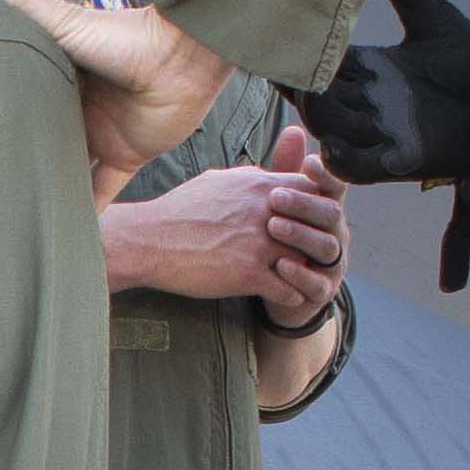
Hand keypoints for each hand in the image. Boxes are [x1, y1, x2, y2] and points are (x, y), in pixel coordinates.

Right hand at [0, 0, 227, 199]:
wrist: (182, 59)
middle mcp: (77, 107)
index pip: (22, 100)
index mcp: (58, 76)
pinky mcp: (126, 155)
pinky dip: (90, 212)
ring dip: (50, 187)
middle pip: (43, 138)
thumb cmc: (126, 35)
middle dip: (19, 158)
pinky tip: (68, 234)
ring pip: (68, 168)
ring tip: (13, 216)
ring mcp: (101, 133)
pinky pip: (104, 189)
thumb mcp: (64, 21)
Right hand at [108, 129, 350, 314]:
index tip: (312, 223)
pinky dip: (292, 295)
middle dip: (319, 241)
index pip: (314, 192)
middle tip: (316, 254)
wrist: (150, 240)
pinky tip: (286, 295)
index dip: (317, 209)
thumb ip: (250, 178)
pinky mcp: (249, 274)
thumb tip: (266, 175)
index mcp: (261, 187)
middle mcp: (267, 213)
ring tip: (306, 278)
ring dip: (309, 271)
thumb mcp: (218, 180)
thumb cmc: (179, 210)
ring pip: (308, 260)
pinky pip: (289, 290)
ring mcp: (260, 245)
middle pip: (318, 227)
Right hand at [294, 0, 469, 185]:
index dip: (295, 49)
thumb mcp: (434, 19)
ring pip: (328, 126)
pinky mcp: (396, 162)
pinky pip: (355, 167)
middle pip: (314, 93)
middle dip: (296, 80)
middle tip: (281, 60)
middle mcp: (364, 102)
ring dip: (316, 111)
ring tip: (310, 91)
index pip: (318, 59)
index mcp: (366, 69)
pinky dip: (340, 158)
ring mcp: (377, 134)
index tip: (274, 28)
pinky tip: (334, 142)